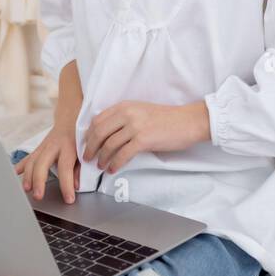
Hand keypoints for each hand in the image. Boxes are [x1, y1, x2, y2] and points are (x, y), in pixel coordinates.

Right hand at [14, 125, 79, 202]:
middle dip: (38, 180)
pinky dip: (20, 167)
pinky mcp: (38, 148)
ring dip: (27, 176)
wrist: (71, 117)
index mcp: (69, 146)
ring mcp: (43, 146)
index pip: (66, 168)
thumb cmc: (80, 136)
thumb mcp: (85, 150)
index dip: (66, 185)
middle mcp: (54, 145)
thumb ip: (80, 168)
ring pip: (32, 161)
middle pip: (42, 163)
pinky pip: (27, 158)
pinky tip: (14, 175)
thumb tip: (76, 186)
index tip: (68, 199)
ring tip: (26, 189)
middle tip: (38, 195)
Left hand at [82, 100, 209, 174]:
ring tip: (100, 165)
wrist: (188, 121)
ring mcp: (135, 126)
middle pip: (99, 132)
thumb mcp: (141, 111)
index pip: (98, 120)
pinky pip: (122, 154)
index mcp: (125, 106)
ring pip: (109, 144)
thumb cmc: (166, 119)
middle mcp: (127, 114)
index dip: (89, 134)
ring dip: (102, 158)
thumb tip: (107, 134)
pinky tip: (112, 169)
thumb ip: (124, 118)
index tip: (86, 144)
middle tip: (87, 158)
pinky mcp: (143, 140)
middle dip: (90, 147)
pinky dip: (115, 164)